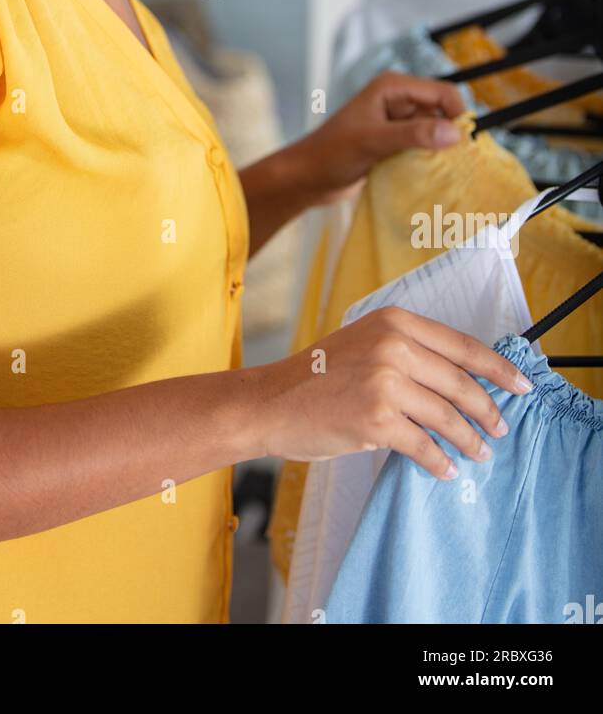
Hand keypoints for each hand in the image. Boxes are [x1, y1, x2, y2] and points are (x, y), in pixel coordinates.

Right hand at [247, 307, 531, 478]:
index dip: (497, 367)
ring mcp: (384, 383)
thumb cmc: (316, 376)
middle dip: (488, 409)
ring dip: (469, 439)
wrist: (270, 402)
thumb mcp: (364, 343)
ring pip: (447, 416)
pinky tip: (446, 469)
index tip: (520, 385)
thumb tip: (460, 377)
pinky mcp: (376, 420)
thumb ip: (407, 350)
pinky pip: (424, 446)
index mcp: (394, 321)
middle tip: (500, 428)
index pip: (461, 344)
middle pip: (460, 382)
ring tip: (479, 453)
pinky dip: (440, 461)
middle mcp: (392, 346)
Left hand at [296, 70, 466, 204]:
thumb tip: (454, 132)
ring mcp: (396, 122)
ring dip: (441, 149)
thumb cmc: (332, 153)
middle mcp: (398, 100)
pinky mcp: (395, 142)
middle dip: (450, 133)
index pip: (442, 93)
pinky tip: (431, 175)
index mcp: (393, 87)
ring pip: (434, 131)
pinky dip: (429, 158)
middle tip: (457, 162)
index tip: (464, 145)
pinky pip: (423, 146)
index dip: (457, 115)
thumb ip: (412, 135)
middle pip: (441, 111)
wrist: (308, 177)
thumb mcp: (373, 142)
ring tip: (444, 171)